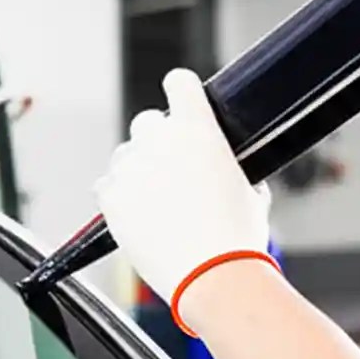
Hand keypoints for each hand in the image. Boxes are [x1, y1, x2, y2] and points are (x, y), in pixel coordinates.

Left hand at [94, 69, 270, 304]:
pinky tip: (139, 213)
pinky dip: (119, 196)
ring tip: (157, 200)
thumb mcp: (252, 190)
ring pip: (124, 155)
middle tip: (171, 169)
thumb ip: (233, 167)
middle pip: (146, 121)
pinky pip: (107, 185)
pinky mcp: (111, 198)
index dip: (181, 93)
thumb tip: (227, 170)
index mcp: (198, 128)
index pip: (178, 82)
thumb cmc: (236, 238)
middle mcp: (160, 141)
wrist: (213, 276)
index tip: (180, 105)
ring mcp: (132, 169)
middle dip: (157, 140)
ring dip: (136, 169)